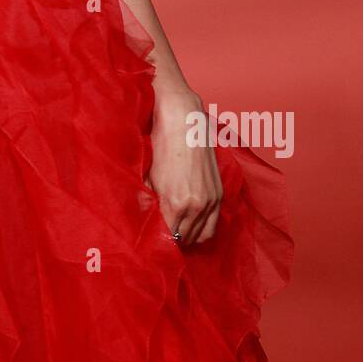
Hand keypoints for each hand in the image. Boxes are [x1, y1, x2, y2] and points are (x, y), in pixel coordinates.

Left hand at [144, 88, 222, 245]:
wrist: (184, 120)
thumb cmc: (162, 145)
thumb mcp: (149, 176)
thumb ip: (147, 201)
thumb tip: (144, 218)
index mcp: (175, 203)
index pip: (168, 236)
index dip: (159, 240)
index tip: (152, 240)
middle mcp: (196, 206)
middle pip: (184, 238)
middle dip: (173, 239)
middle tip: (162, 237)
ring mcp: (210, 201)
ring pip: (200, 236)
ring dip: (188, 237)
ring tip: (176, 232)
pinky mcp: (219, 194)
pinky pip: (213, 225)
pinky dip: (202, 230)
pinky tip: (191, 225)